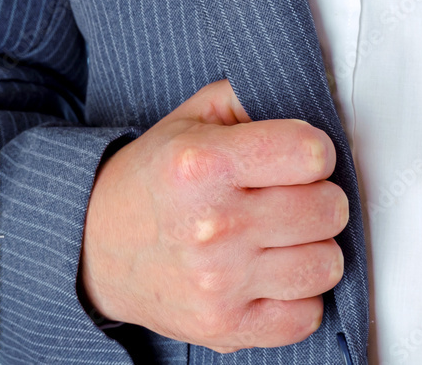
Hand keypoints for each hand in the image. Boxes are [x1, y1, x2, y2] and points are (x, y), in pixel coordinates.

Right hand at [79, 79, 347, 352]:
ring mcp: (219, 284)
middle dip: (320, 198)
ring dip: (314, 249)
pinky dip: (300, 298)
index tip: (299, 157)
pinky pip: (307, 316)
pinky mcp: (224, 328)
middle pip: (329, 209)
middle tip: (291, 198)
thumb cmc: (155, 181)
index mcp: (204, 165)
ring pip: (327, 264)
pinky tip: (275, 275)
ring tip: (284, 238)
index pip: (313, 154)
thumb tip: (314, 95)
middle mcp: (213, 226)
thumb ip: (254, 94)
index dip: (315, 152)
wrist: (92, 249)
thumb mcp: (194, 117)